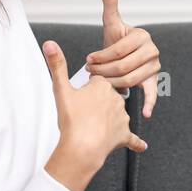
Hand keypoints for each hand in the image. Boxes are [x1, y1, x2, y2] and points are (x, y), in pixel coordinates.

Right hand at [43, 38, 146, 166]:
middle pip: (107, 96)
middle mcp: (117, 98)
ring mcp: (122, 117)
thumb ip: (57, 65)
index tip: (81, 93)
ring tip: (91, 126)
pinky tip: (141, 146)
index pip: (98, 80)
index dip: (88, 86)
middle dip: (97, 102)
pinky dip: (136, 143)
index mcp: (103, 85)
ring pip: (116, 114)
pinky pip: (132, 139)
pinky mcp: (124, 135)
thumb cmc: (72, 119)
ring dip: (107, 119)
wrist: (83, 147)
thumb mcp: (61, 90)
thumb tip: (50, 43)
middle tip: (83, 111)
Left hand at [84, 0, 161, 117]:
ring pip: (131, 80)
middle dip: (105, 71)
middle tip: (92, 74)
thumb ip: (110, 0)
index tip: (89, 61)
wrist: (120, 57)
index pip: (118, 50)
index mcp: (142, 35)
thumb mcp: (110, 22)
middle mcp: (153, 50)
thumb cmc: (114, 40)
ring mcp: (155, 66)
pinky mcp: (154, 81)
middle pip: (124, 66)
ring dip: (114, 84)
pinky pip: (153, 93)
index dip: (101, 57)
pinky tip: (145, 114)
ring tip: (102, 83)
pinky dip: (150, 104)